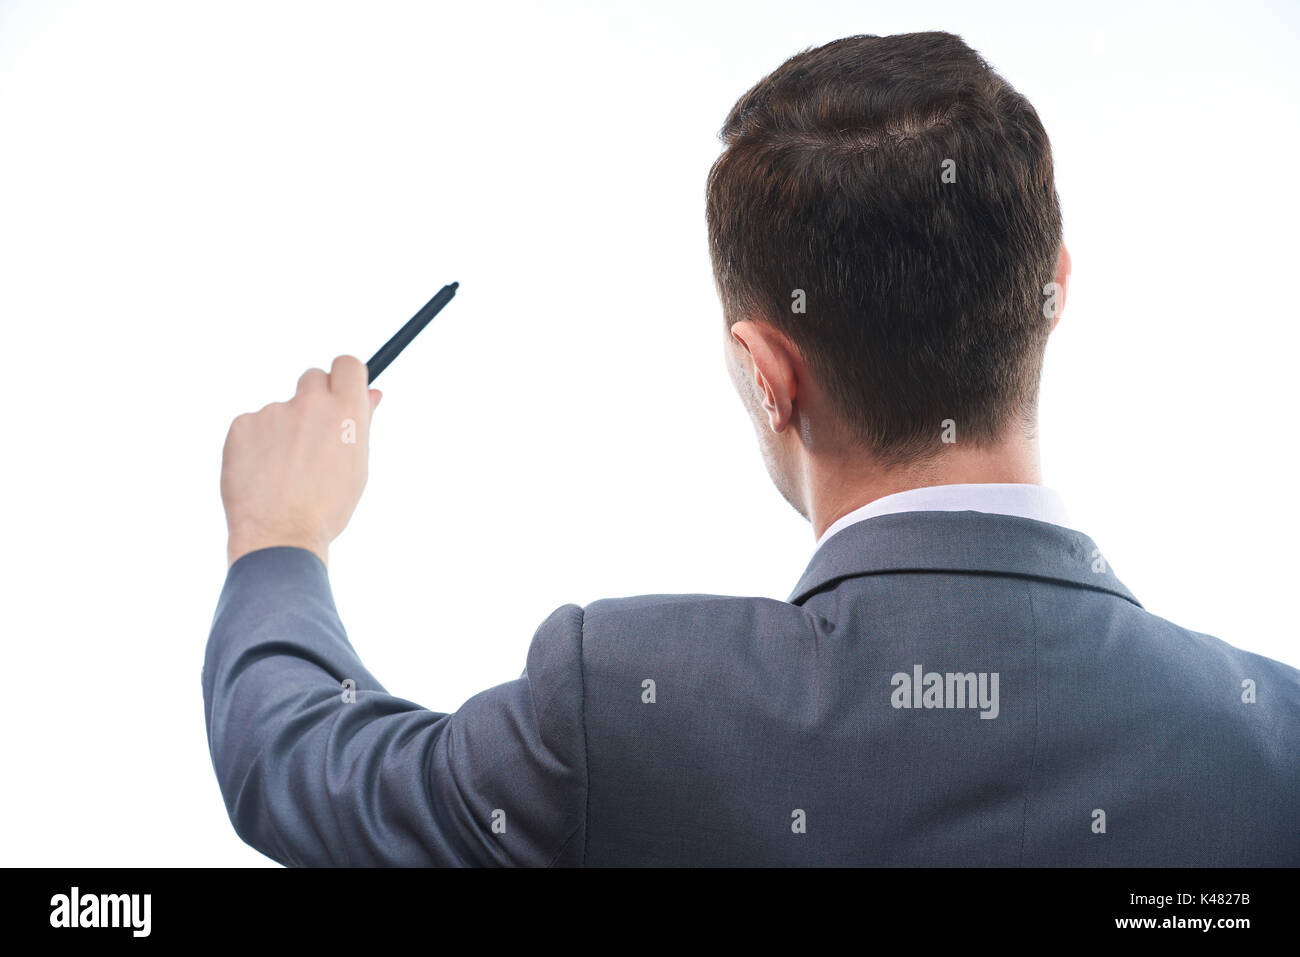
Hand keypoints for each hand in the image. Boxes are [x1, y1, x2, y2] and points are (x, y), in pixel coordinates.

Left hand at [221, 355, 381, 567]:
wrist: (280, 536)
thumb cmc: (326, 507)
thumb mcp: (356, 466)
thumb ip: (361, 424)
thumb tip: (371, 395)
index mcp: (345, 412)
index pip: (348, 364)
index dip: (345, 377)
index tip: (341, 392)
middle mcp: (310, 404)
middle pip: (313, 377)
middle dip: (314, 400)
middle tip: (312, 438)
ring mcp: (272, 412)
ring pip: (281, 410)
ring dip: (284, 430)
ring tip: (285, 472)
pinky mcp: (242, 425)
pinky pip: (254, 426)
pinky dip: (257, 445)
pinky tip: (262, 474)